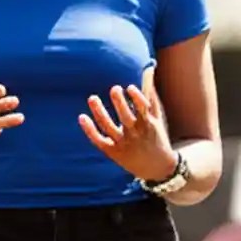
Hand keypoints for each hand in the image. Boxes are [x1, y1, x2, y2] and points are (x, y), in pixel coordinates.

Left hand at [79, 65, 177, 180]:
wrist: (158, 168)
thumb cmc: (156, 137)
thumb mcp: (158, 118)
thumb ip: (150, 95)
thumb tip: (148, 71)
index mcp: (148, 124)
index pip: (143, 109)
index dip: (136, 98)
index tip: (129, 87)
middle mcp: (135, 134)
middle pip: (126, 117)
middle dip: (120, 103)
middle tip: (114, 88)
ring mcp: (123, 144)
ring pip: (109, 127)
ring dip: (99, 112)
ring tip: (93, 98)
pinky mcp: (112, 152)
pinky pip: (98, 140)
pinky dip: (89, 130)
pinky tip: (82, 117)